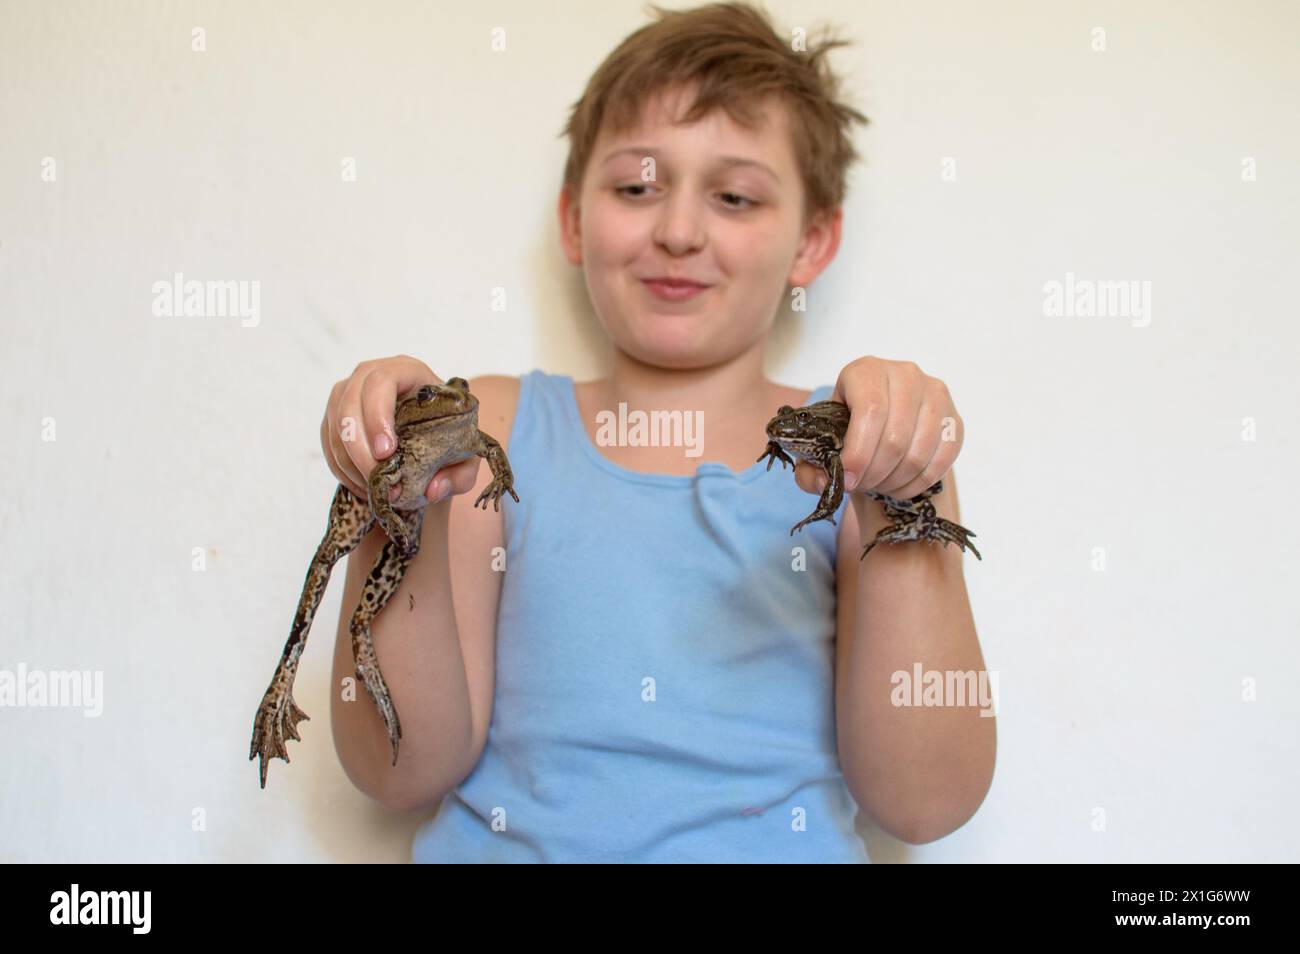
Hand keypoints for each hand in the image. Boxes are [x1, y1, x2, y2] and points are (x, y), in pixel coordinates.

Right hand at [320, 355, 481, 504]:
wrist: (432, 438)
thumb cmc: (451, 437)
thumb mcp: (466, 456)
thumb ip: (460, 474)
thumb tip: (433, 489)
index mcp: (408, 371)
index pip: (382, 379)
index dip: (377, 414)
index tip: (387, 452)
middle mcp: (372, 374)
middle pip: (350, 401)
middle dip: (360, 446)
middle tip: (378, 478)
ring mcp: (349, 393)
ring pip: (334, 423)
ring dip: (350, 462)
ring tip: (375, 489)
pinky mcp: (335, 415)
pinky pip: (328, 440)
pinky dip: (342, 468)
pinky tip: (363, 486)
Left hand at [797, 356, 963, 501]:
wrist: (879, 423)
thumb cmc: (846, 429)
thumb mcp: (818, 442)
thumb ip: (810, 467)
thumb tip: (826, 481)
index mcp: (866, 371)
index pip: (870, 411)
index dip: (858, 453)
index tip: (847, 479)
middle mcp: (904, 374)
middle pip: (895, 437)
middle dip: (875, 473)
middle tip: (862, 486)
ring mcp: (934, 393)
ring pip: (919, 452)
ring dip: (895, 481)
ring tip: (878, 486)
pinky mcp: (954, 417)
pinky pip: (942, 459)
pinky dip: (919, 482)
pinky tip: (900, 486)